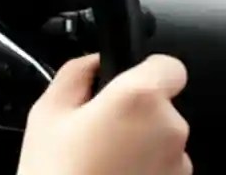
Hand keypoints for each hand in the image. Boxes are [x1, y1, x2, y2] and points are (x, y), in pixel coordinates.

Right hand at [18, 53, 190, 174]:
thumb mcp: (47, 113)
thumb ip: (77, 72)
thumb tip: (95, 61)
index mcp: (139, 98)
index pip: (170, 66)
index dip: (148, 71)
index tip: (128, 84)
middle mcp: (168, 129)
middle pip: (162, 107)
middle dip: (136, 115)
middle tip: (99, 134)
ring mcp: (177, 165)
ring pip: (163, 141)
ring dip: (141, 147)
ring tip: (103, 164)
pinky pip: (163, 170)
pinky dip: (144, 173)